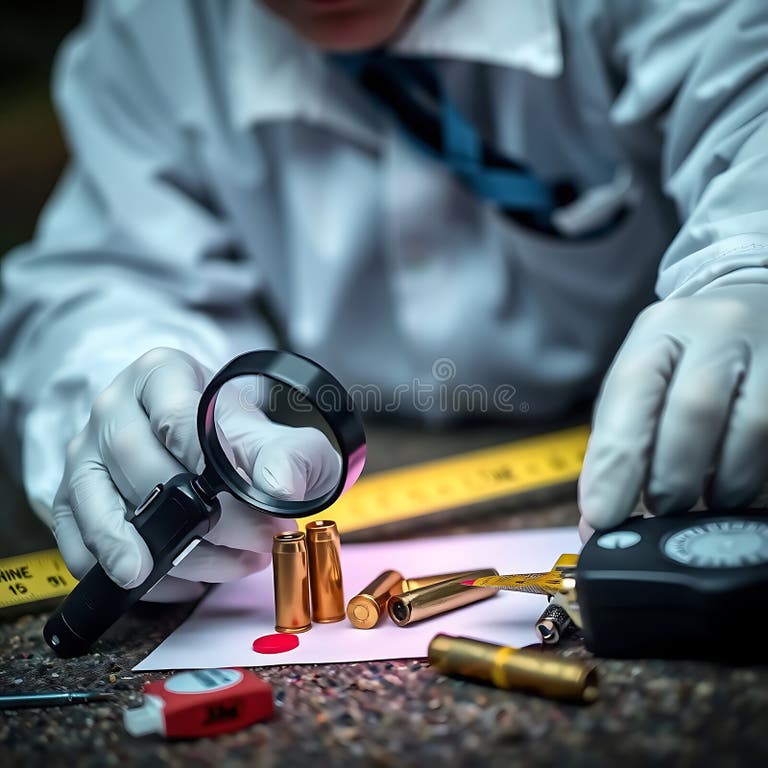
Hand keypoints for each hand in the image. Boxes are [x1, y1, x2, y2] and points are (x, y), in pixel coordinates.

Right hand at [52, 347, 340, 600]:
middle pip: (137, 462)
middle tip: (256, 541)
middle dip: (201, 516)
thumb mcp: (271, 433)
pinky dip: (127, 575)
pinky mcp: (68, 502)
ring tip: (213, 572)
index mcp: (159, 375)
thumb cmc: (233, 435)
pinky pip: (79, 547)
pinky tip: (180, 582)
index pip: (175, 414)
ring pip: (100, 506)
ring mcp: (83, 456)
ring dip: (159, 552)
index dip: (207, 458)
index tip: (242, 493)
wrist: (201, 445)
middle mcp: (111, 409)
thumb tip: (280, 487)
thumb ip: (286, 454)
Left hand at [579, 283, 767, 529]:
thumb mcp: (640, 384)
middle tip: (661, 509)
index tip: (602, 516)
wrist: (756, 307)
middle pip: (693, 410)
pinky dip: (756, 477)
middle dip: (671, 476)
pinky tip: (737, 487)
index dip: (616, 461)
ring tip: (705, 501)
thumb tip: (594, 523)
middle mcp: (717, 329)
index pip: (632, 392)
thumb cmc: (682, 362)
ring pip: (751, 428)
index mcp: (660, 329)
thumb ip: (616, 446)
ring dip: (724, 484)